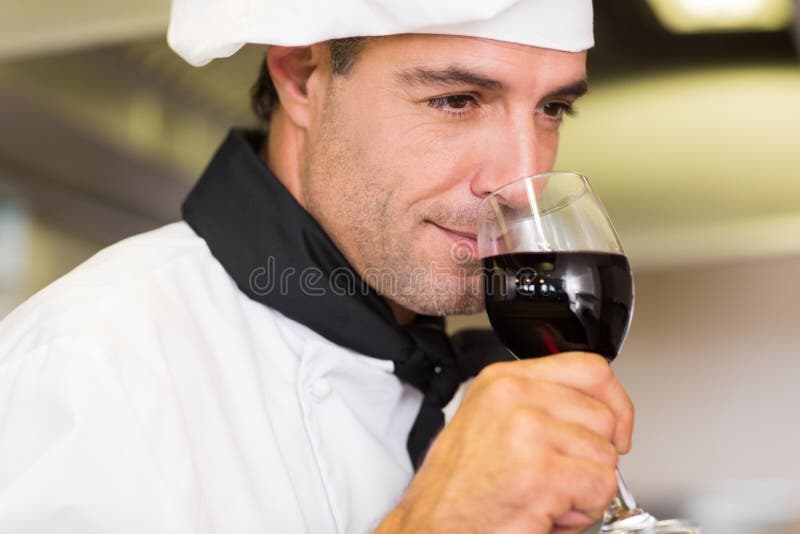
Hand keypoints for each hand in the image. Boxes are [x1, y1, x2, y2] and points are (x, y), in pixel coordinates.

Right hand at [375, 352, 633, 533]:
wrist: (433, 529)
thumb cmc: (458, 488)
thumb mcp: (490, 421)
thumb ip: (538, 403)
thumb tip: (592, 406)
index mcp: (502, 380)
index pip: (590, 368)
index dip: (614, 403)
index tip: (614, 428)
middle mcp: (513, 397)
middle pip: (604, 416)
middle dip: (594, 456)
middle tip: (559, 477)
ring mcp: (526, 431)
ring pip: (606, 456)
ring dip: (586, 488)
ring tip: (546, 495)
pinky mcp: (541, 472)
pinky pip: (601, 488)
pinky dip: (583, 512)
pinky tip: (548, 512)